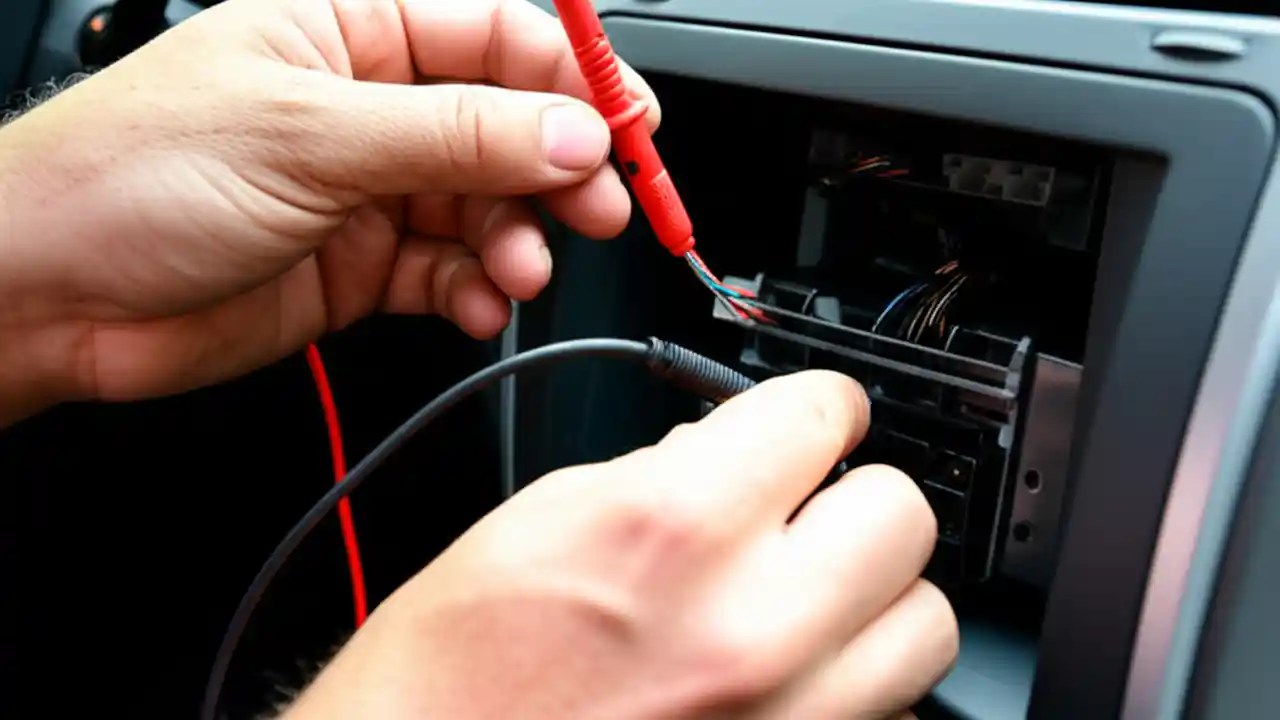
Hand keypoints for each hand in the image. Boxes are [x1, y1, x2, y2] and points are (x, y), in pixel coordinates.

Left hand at [0, 0, 658, 422]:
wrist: (52, 296)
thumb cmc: (130, 177)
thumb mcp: (311, 137)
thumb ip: (453, 135)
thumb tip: (568, 131)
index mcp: (351, 29)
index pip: (495, 35)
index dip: (571, 79)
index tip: (625, 127)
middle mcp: (369, 104)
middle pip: (507, 123)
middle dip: (559, 167)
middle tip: (595, 207)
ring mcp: (369, 187)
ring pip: (488, 204)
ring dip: (517, 240)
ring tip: (517, 269)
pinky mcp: (363, 264)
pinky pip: (451, 269)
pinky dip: (475, 289)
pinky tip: (475, 302)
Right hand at [282, 372, 957, 719]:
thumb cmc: (450, 671)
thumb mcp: (543, 515)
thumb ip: (669, 469)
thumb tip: (742, 449)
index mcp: (671, 526)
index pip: (821, 413)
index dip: (817, 404)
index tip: (813, 417)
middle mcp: (750, 625)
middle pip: (900, 513)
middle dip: (855, 493)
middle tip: (806, 504)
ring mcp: (789, 717)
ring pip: (924, 622)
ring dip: (874, 594)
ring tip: (811, 594)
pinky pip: (893, 711)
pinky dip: (857, 682)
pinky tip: (790, 672)